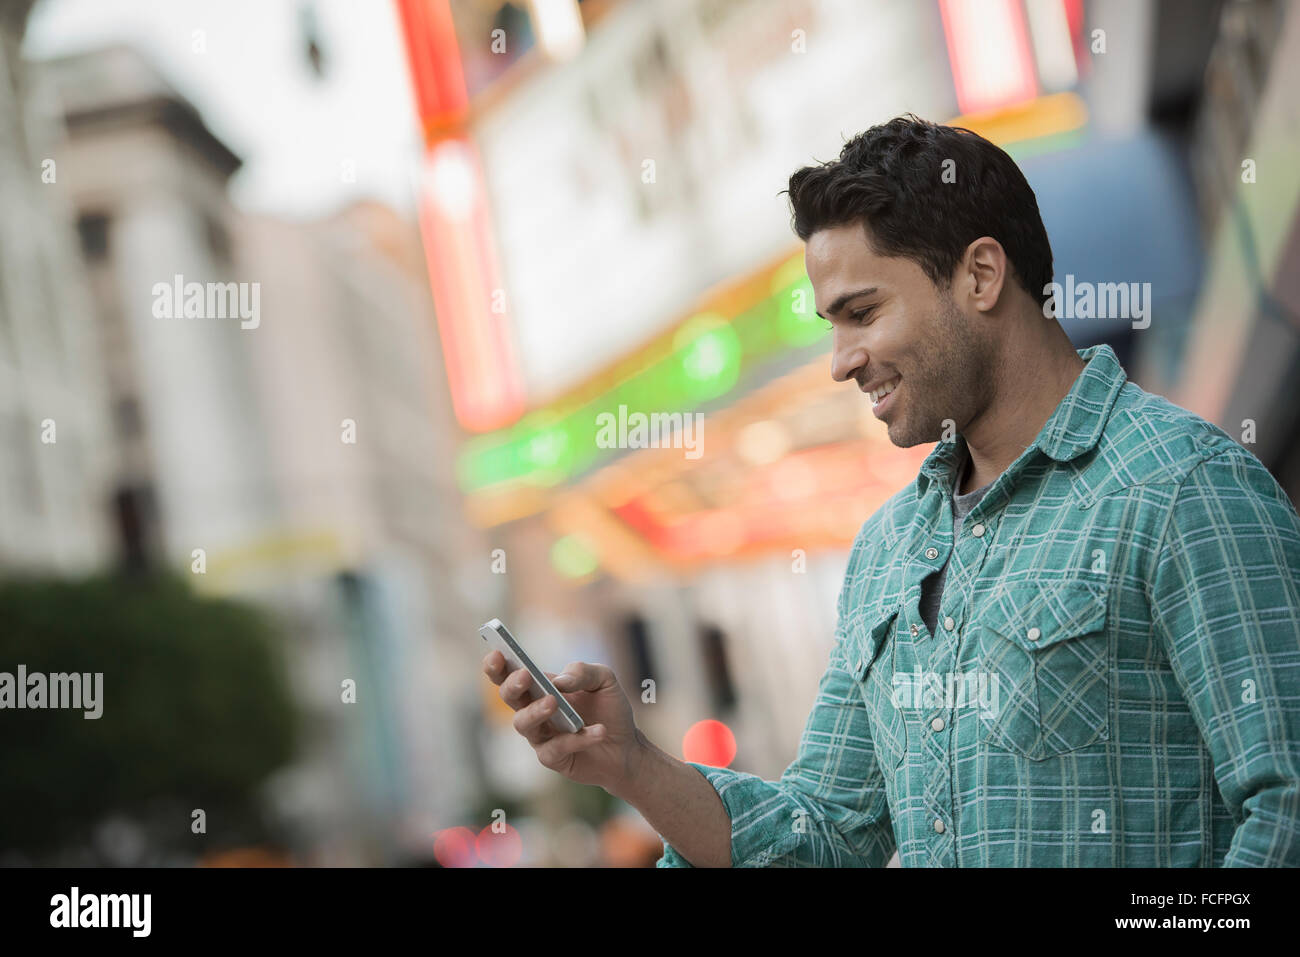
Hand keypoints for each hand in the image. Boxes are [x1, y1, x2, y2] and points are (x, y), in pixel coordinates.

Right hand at [482, 652, 641, 794]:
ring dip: (536, 711)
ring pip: (523, 724)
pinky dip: (577, 738)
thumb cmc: (609, 709)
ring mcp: (541, 735)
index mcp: (540, 687)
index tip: (496, 653)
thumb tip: (560, 681)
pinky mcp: (553, 758)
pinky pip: (555, 748)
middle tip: (525, 676)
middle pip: (509, 697)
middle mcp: (534, 710)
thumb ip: (583, 672)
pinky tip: (598, 731)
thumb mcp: (604, 680)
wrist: (626, 746)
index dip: (496, 665)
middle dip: (512, 685)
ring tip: (554, 702)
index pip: (509, 674)